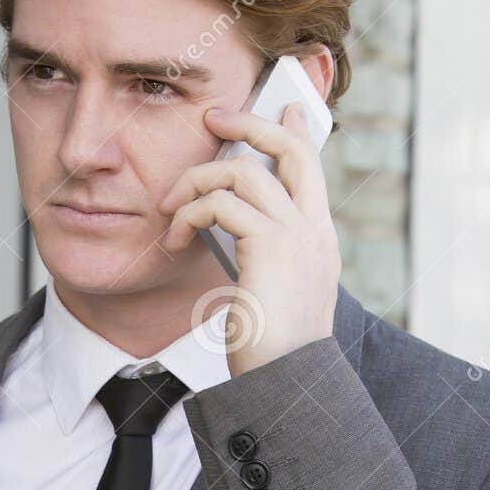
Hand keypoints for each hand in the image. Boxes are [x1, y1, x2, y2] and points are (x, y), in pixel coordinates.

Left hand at [158, 101, 340, 376]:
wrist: (286, 384)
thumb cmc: (271, 352)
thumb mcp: (270, 295)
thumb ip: (263, 257)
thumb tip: (235, 231)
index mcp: (318, 241)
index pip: (312, 168)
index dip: (296, 130)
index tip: (282, 105)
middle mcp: (315, 232)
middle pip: (291, 149)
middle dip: (250, 123)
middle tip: (214, 119)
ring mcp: (297, 237)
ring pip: (244, 173)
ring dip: (196, 184)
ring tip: (170, 211)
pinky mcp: (270, 248)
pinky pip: (222, 204)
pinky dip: (189, 213)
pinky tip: (174, 239)